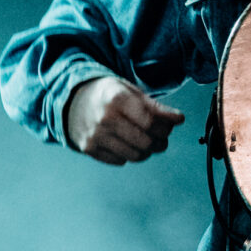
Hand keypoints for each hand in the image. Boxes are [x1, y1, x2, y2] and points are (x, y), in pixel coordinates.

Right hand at [66, 75, 185, 164]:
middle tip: (162, 138)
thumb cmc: (109, 95)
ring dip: (147, 151)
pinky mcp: (89, 149)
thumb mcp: (130, 90)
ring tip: (148, 142)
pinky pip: (120, 160)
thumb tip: (178, 119)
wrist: (73, 100)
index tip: (175, 122)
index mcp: (116, 98)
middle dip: (161, 142)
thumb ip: (154, 106)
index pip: (151, 121)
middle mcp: (104, 118)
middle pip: (146, 142)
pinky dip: (129, 154)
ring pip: (135, 155)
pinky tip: (127, 143)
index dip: (167, 126)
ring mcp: (95, 135)